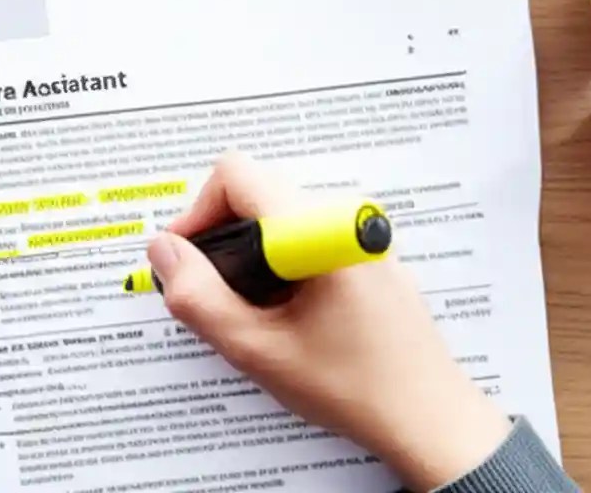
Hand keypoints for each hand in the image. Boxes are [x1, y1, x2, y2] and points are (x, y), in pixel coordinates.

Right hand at [146, 152, 509, 492]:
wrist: (426, 416)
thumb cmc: (353, 386)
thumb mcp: (257, 348)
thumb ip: (198, 297)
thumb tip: (163, 251)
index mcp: (318, 228)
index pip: (237, 175)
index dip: (197, 211)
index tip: (188, 258)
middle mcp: (344, 216)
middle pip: (257, 190)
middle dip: (221, 235)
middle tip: (212, 291)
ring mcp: (360, 232)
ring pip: (281, 213)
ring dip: (251, 250)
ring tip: (250, 309)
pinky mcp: (367, 250)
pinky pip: (308, 233)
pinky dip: (281, 261)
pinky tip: (285, 312)